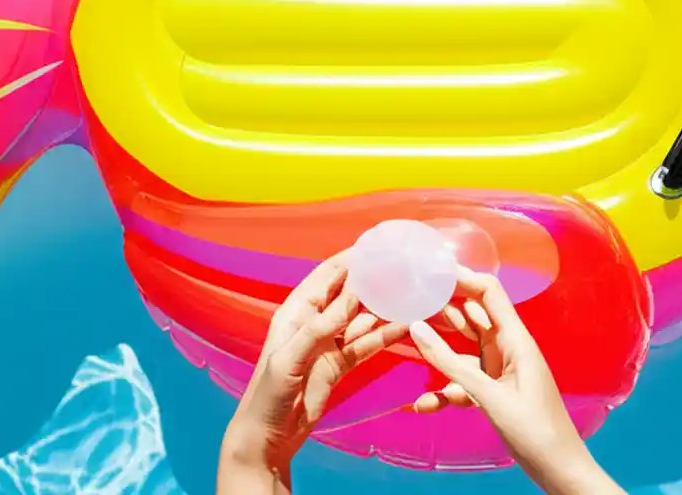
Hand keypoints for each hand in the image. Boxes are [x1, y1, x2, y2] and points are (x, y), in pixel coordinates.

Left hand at [218, 253, 408, 493]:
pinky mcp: (341, 363)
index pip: (327, 275)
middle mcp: (315, 321)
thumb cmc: (269, 394)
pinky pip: (368, 343)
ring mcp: (330, 343)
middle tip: (405, 267)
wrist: (268, 436)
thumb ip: (322, 326)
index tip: (378, 245)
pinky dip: (386, 335)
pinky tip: (408, 326)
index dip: (351, 259)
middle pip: (349, 292)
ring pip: (362, 317)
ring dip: (385, 307)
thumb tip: (354, 293)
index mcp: (297, 311)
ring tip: (413, 294)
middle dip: (374, 279)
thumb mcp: (291, 357)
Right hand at [408, 268, 625, 494]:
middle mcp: (507, 349)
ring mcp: (500, 371)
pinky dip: (444, 392)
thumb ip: (450, 364)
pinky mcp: (493, 393)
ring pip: (461, 352)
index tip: (427, 274)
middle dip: (439, 311)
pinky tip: (422, 406)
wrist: (560, 472)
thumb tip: (417, 328)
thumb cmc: (536, 431)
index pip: (488, 292)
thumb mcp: (489, 396)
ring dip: (436, 353)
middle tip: (404, 304)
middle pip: (470, 317)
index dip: (460, 278)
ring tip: (402, 344)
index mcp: (516, 340)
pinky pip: (462, 384)